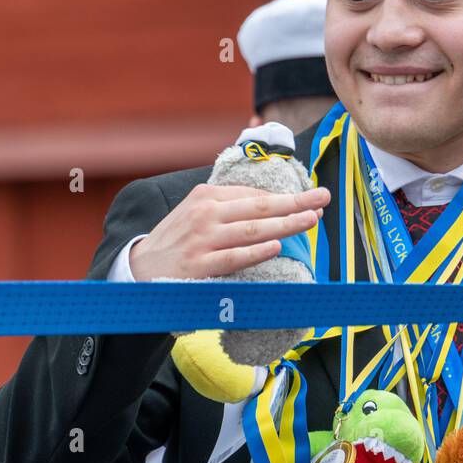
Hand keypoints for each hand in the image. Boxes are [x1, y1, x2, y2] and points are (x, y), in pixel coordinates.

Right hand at [129, 183, 329, 280]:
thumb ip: (230, 207)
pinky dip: (255, 251)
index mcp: (207, 196)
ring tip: (310, 220)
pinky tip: (276, 245)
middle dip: (295, 202)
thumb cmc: (179, 239)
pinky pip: (233, 257)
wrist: (139, 268)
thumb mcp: (198, 212)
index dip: (286, 196)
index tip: (312, 198)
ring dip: (284, 223)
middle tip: (323, 198)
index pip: (254, 194)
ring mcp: (202, 239)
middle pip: (259, 206)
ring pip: (251, 229)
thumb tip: (274, 205)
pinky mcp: (198, 265)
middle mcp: (205, 213)